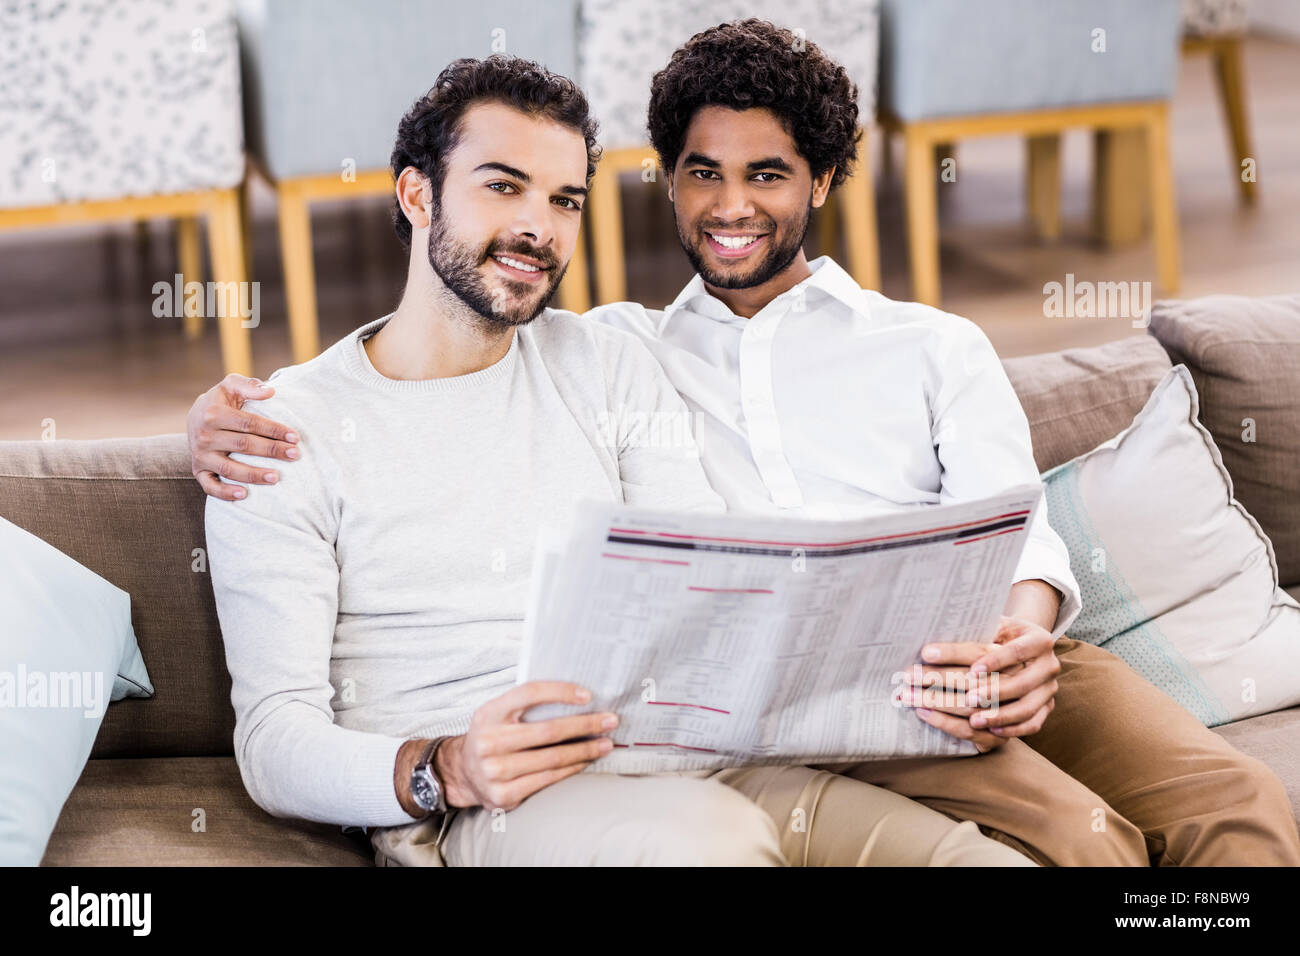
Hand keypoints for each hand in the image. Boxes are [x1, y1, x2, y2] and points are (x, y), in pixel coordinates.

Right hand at [188, 373, 300, 500]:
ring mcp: (200, 455)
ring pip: (229, 468)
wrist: (195, 417)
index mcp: (213, 413)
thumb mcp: (230, 386)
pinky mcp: (198, 470)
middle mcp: (204, 435)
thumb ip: (249, 386)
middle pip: (243, 445)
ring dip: (253, 474)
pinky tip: (245, 495)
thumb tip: (270, 391)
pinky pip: (210, 486)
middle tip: (295, 455)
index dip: (273, 429)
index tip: (295, 437)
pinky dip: (225, 493)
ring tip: (276, 477)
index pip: (249, 423)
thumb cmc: (221, 401)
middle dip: (271, 450)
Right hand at [436, 682, 616, 810]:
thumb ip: (525, 705)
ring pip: (552, 758)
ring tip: (605, 744)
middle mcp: (489, 741)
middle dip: (585, 725)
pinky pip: (547, 779)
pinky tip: (586, 762)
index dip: (560, 692)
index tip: (588, 695)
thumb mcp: (497, 714)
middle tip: (610, 721)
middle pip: (548, 731)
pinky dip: (571, 769)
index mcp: (489, 714)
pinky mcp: (503, 794)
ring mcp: (495, 770)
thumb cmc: (491, 736)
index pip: (529, 694)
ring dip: (585, 750)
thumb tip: (576, 695)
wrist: (462, 773)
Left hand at [898, 616, 1060, 751]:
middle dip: (986, 692)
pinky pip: (1031, 724)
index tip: (971, 670)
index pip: (1016, 651)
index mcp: (1038, 640)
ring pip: (1024, 708)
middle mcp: (1048, 666)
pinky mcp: (1045, 710)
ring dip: (997, 715)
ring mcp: (1049, 691)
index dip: (994, 661)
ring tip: (971, 719)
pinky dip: (1009, 728)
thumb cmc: (1000, 634)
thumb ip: (974, 632)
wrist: (1025, 647)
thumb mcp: (993, 625)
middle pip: (1016, 683)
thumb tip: (931, 649)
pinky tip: (985, 727)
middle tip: (960, 698)